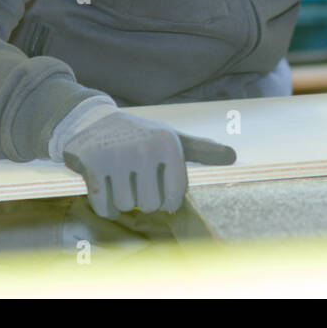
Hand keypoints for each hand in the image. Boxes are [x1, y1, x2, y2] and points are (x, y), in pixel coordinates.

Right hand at [61, 111, 235, 218]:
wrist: (95, 121)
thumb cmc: (141, 136)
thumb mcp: (172, 139)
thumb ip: (202, 150)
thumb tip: (233, 155)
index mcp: (169, 144)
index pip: (174, 197)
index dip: (164, 198)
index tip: (156, 182)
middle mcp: (145, 148)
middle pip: (149, 205)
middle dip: (141, 199)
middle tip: (134, 179)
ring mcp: (117, 155)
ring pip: (126, 206)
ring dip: (121, 199)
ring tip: (118, 178)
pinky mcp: (93, 163)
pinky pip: (104, 206)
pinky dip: (104, 204)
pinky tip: (104, 186)